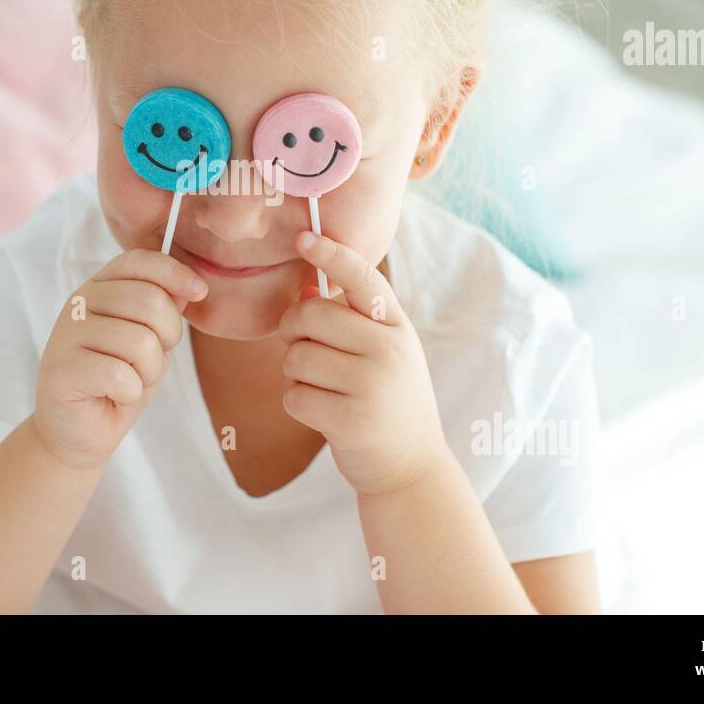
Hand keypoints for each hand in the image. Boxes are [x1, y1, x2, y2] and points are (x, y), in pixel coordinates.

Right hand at [34, 249, 207, 471]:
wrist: (80, 433)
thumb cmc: (118, 383)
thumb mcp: (150, 342)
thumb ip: (163, 312)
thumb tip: (190, 287)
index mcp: (99, 288)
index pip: (139, 261)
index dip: (175, 272)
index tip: (200, 292)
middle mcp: (79, 303)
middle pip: (149, 300)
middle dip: (168, 337)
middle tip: (152, 361)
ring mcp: (66, 334)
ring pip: (140, 341)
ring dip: (149, 371)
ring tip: (131, 381)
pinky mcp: (60, 369)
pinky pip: (119, 374)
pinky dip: (130, 391)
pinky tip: (114, 395)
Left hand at [277, 230, 448, 496]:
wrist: (411, 465)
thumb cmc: (386, 399)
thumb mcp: (382, 352)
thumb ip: (350, 320)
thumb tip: (304, 287)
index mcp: (396, 326)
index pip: (362, 278)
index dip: (331, 254)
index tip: (304, 238)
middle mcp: (389, 350)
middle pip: (310, 316)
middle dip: (292, 330)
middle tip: (301, 346)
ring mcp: (372, 385)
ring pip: (296, 357)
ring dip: (295, 373)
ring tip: (323, 388)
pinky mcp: (351, 420)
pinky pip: (294, 396)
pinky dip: (298, 403)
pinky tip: (323, 413)